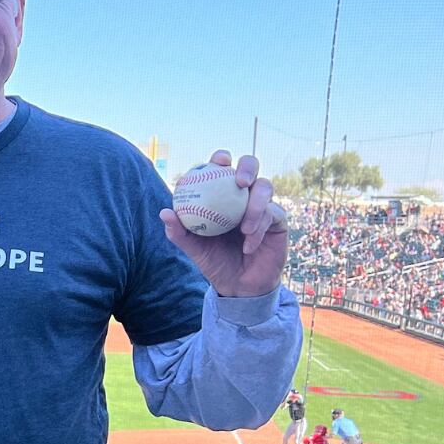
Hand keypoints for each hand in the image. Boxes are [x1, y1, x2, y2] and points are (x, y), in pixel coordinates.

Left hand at [160, 150, 288, 297]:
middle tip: (241, 182)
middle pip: (251, 166)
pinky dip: (258, 229)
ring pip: (265, 188)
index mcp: (222, 193)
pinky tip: (248, 245)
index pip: (222, 168)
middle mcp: (244, 194)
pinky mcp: (278, 219)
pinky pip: (272, 215)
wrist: (237, 285)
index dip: (221, 158)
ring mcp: (264, 204)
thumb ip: (179, 231)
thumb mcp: (194, 248)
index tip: (219, 161)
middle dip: (248, 167)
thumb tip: (164, 212)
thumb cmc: (214, 260)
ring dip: (255, 206)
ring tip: (243, 228)